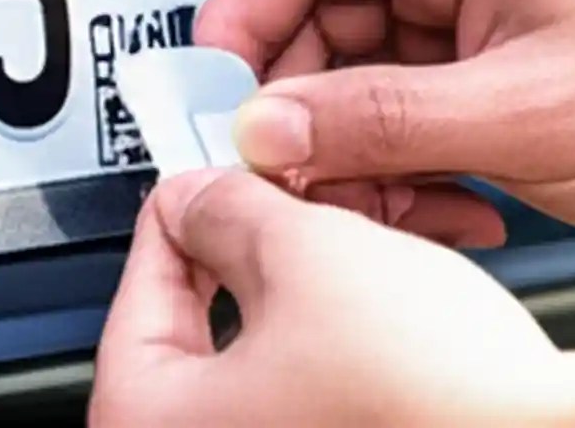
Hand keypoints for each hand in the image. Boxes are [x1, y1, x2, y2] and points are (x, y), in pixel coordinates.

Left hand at [89, 169, 568, 426]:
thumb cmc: (435, 398)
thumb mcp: (305, 254)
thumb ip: (226, 208)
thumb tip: (196, 196)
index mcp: (154, 420)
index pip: (139, 280)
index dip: (189, 205)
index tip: (220, 171)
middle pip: (215, 306)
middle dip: (277, 232)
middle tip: (305, 190)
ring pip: (282, 330)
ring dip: (333, 262)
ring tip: (382, 223)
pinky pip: (326, 368)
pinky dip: (359, 315)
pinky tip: (413, 275)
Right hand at [194, 0, 574, 255]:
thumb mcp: (522, 114)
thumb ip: (380, 120)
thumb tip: (269, 127)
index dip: (248, 11)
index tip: (213, 85)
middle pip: (320, 25)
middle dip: (300, 110)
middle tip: (286, 173)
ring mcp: (466, 33)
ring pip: (350, 89)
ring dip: (352, 159)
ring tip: (384, 208)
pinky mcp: (476, 88)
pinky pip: (392, 127)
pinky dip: (397, 178)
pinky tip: (443, 211)